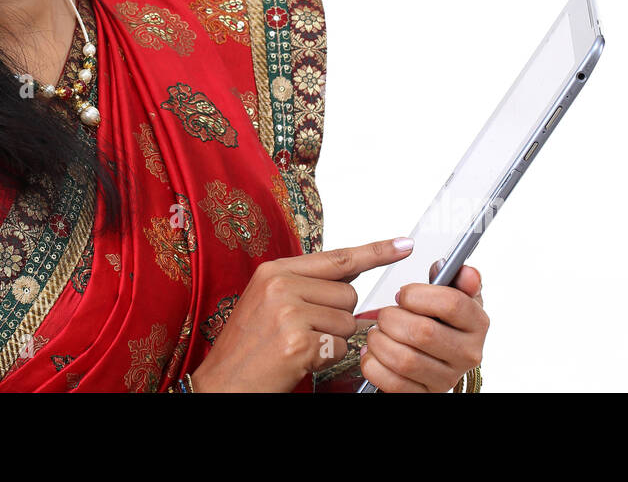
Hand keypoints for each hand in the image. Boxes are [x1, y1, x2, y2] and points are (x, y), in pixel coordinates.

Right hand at [190, 238, 414, 392]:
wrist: (223, 382)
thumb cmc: (247, 346)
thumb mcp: (268, 301)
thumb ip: (306, 285)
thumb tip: (349, 277)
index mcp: (275, 271)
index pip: (337, 258)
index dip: (376, 252)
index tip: (404, 244)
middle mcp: (281, 286)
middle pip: (349, 294)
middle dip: (338, 316)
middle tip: (304, 330)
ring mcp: (289, 313)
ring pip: (348, 322)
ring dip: (333, 339)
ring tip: (299, 344)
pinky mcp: (299, 342)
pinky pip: (340, 346)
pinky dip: (326, 357)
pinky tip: (299, 359)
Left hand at [359, 265, 488, 392]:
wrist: (437, 356)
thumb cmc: (441, 320)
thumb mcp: (454, 295)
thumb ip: (457, 279)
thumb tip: (465, 271)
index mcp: (477, 324)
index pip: (451, 304)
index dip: (418, 295)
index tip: (403, 294)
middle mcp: (467, 353)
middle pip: (423, 332)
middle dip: (392, 318)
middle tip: (385, 314)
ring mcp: (447, 378)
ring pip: (405, 359)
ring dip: (380, 342)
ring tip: (377, 333)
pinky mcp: (425, 394)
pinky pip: (393, 384)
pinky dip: (374, 366)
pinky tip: (374, 354)